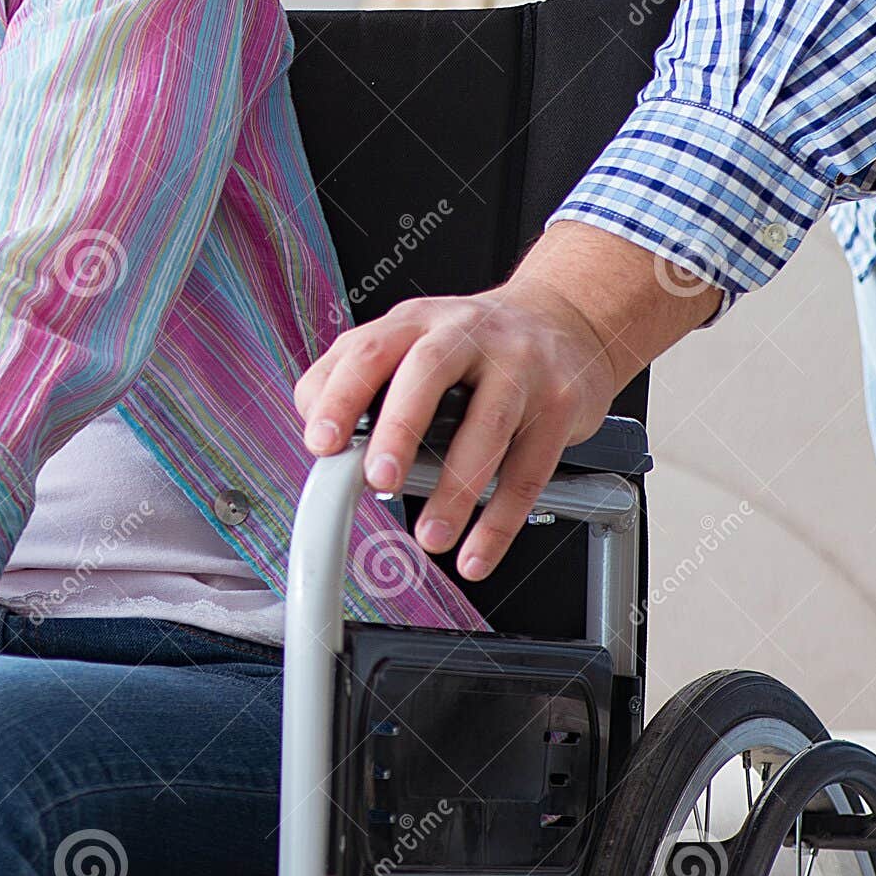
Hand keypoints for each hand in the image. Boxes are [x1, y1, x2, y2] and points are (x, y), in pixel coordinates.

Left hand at [295, 223, 721, 579]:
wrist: (563, 321)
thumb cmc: (470, 342)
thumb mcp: (409, 338)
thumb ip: (355, 372)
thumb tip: (312, 420)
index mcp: (416, 321)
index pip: (370, 349)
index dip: (340, 396)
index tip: (321, 443)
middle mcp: (466, 333)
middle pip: (429, 370)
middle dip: (400, 427)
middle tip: (379, 480)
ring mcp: (519, 366)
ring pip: (488, 428)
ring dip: (456, 490)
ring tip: (430, 536)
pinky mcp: (558, 404)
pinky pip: (529, 470)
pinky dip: (501, 522)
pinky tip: (475, 554)